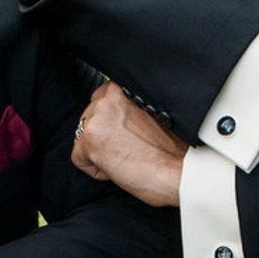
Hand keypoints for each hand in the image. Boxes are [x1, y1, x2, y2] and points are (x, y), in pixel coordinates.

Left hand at [71, 82, 188, 206]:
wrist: (179, 170)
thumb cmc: (173, 149)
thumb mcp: (151, 114)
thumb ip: (129, 108)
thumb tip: (116, 118)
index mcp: (124, 87)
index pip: (102, 100)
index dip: (112, 123)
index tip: (127, 136)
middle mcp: (108, 96)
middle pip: (88, 118)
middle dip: (103, 137)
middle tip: (128, 149)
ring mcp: (97, 116)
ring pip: (83, 138)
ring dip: (100, 153)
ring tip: (126, 157)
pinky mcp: (89, 138)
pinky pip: (79, 159)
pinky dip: (96, 170)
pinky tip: (118, 168)